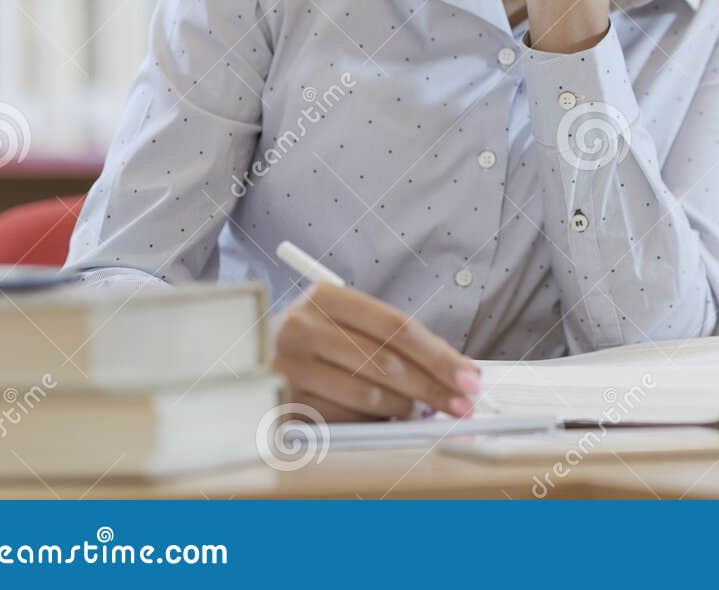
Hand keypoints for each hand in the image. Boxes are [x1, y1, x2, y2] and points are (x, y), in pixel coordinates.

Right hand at [272, 282, 482, 421]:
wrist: (248, 358)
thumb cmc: (317, 341)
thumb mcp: (348, 324)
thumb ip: (394, 342)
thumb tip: (454, 373)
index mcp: (326, 296)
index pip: (398, 326)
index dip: (440, 355)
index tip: (470, 377)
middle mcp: (302, 326)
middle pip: (387, 362)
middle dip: (433, 388)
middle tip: (462, 405)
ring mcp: (288, 366)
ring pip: (368, 395)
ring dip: (403, 408)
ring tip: (418, 410)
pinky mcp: (282, 402)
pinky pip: (344, 418)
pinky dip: (371, 422)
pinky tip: (381, 418)